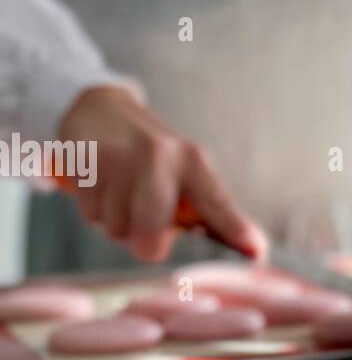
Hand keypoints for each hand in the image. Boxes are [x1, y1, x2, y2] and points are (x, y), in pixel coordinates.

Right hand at [57, 86, 266, 263]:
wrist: (99, 110)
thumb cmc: (149, 157)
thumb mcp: (182, 172)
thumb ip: (205, 210)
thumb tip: (250, 247)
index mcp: (192, 161)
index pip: (216, 202)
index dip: (235, 229)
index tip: (256, 250)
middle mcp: (159, 157)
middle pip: (151, 233)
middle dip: (145, 243)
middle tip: (144, 227)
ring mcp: (120, 158)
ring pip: (117, 229)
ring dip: (116, 222)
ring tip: (120, 194)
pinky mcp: (87, 161)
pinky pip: (91, 215)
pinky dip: (94, 209)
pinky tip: (100, 186)